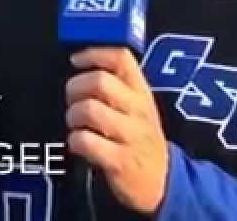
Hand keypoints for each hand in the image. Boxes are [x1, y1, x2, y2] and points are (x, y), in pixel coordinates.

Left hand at [65, 47, 169, 214]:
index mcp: (141, 92)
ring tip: (77, 124)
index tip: (76, 60)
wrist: (163, 183)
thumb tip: (81, 60)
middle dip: (75, 88)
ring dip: (73, 116)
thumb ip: (117, 83)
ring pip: (88, 109)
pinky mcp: (120, 161)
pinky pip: (85, 141)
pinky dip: (75, 141)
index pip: (120, 58)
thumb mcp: (138, 106)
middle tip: (73, 100)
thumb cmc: (140, 138)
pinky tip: (80, 144)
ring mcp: (130, 136)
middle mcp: (138, 110)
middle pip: (99, 81)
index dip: (93, 54)